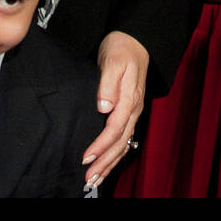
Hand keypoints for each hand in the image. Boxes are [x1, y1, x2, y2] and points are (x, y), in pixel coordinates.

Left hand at [81, 30, 148, 185]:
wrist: (134, 41)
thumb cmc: (121, 49)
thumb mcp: (113, 60)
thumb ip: (108, 84)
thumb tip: (103, 106)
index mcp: (131, 98)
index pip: (115, 128)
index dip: (100, 145)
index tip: (86, 156)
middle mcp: (134, 109)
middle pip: (121, 142)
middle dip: (105, 162)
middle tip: (88, 178)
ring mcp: (134, 112)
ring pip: (124, 144)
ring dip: (110, 163)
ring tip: (95, 179)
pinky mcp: (129, 112)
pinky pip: (124, 139)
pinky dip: (115, 155)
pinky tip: (107, 163)